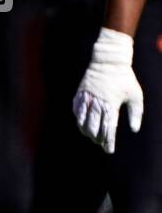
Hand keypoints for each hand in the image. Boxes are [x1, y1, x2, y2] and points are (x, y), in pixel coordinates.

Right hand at [72, 27, 142, 152]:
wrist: (107, 61)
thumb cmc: (124, 78)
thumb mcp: (136, 95)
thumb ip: (136, 113)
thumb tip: (134, 129)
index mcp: (111, 104)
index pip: (109, 128)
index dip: (109, 141)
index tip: (109, 150)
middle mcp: (97, 103)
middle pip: (94, 127)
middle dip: (97, 138)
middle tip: (101, 143)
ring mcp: (86, 99)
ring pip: (83, 121)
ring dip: (87, 131)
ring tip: (91, 137)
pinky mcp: (79, 95)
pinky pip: (76, 111)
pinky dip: (79, 120)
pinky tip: (82, 124)